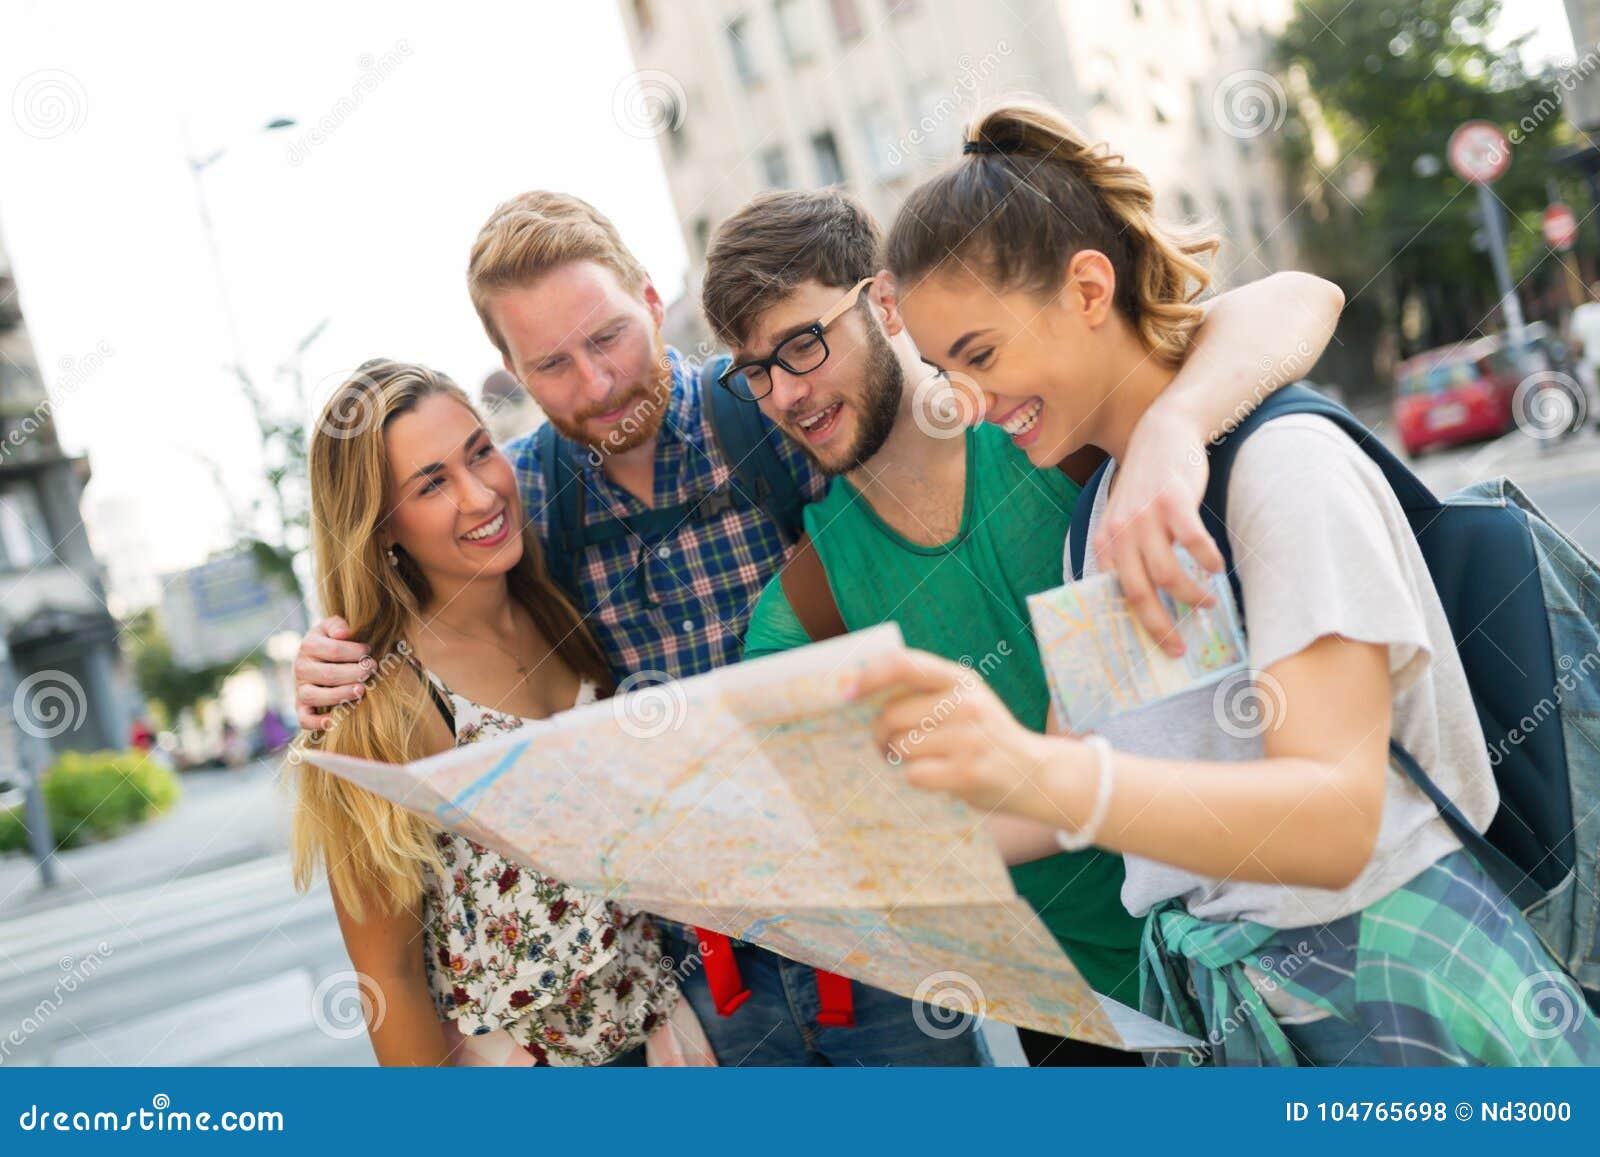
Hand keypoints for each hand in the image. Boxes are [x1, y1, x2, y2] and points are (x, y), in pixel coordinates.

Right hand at [295, 616, 373, 730]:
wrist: (314, 658)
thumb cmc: (331, 641)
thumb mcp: (332, 627)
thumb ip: (337, 624)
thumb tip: (342, 633)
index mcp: (308, 645)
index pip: (334, 651)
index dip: (355, 652)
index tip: (368, 652)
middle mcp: (300, 668)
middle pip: (329, 674)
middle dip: (355, 672)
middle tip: (372, 668)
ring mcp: (300, 689)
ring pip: (316, 696)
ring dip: (340, 695)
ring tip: (362, 690)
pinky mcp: (301, 707)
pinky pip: (304, 719)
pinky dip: (317, 723)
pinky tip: (334, 720)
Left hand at [853, 649, 1055, 817]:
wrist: (1035, 773)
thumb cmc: (984, 735)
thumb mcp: (964, 699)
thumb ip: (923, 690)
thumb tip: (856, 688)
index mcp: (960, 679)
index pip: (903, 665)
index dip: (868, 676)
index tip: (846, 692)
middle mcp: (965, 703)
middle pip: (891, 716)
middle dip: (881, 734)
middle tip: (890, 745)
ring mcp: (968, 738)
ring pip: (900, 747)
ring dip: (900, 759)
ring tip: (925, 759)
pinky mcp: (966, 772)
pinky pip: (913, 774)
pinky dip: (917, 778)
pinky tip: (939, 775)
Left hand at [1094, 402, 1224, 655]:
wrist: (1162, 435)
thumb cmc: (1149, 487)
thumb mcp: (1128, 521)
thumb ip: (1131, 555)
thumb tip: (1149, 601)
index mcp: (1107, 542)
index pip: (1116, 594)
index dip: (1135, 623)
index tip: (1153, 645)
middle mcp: (1120, 532)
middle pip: (1138, 592)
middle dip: (1159, 626)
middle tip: (1178, 647)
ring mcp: (1145, 516)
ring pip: (1167, 574)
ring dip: (1191, 596)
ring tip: (1208, 603)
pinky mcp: (1172, 501)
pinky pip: (1193, 542)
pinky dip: (1207, 561)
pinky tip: (1216, 567)